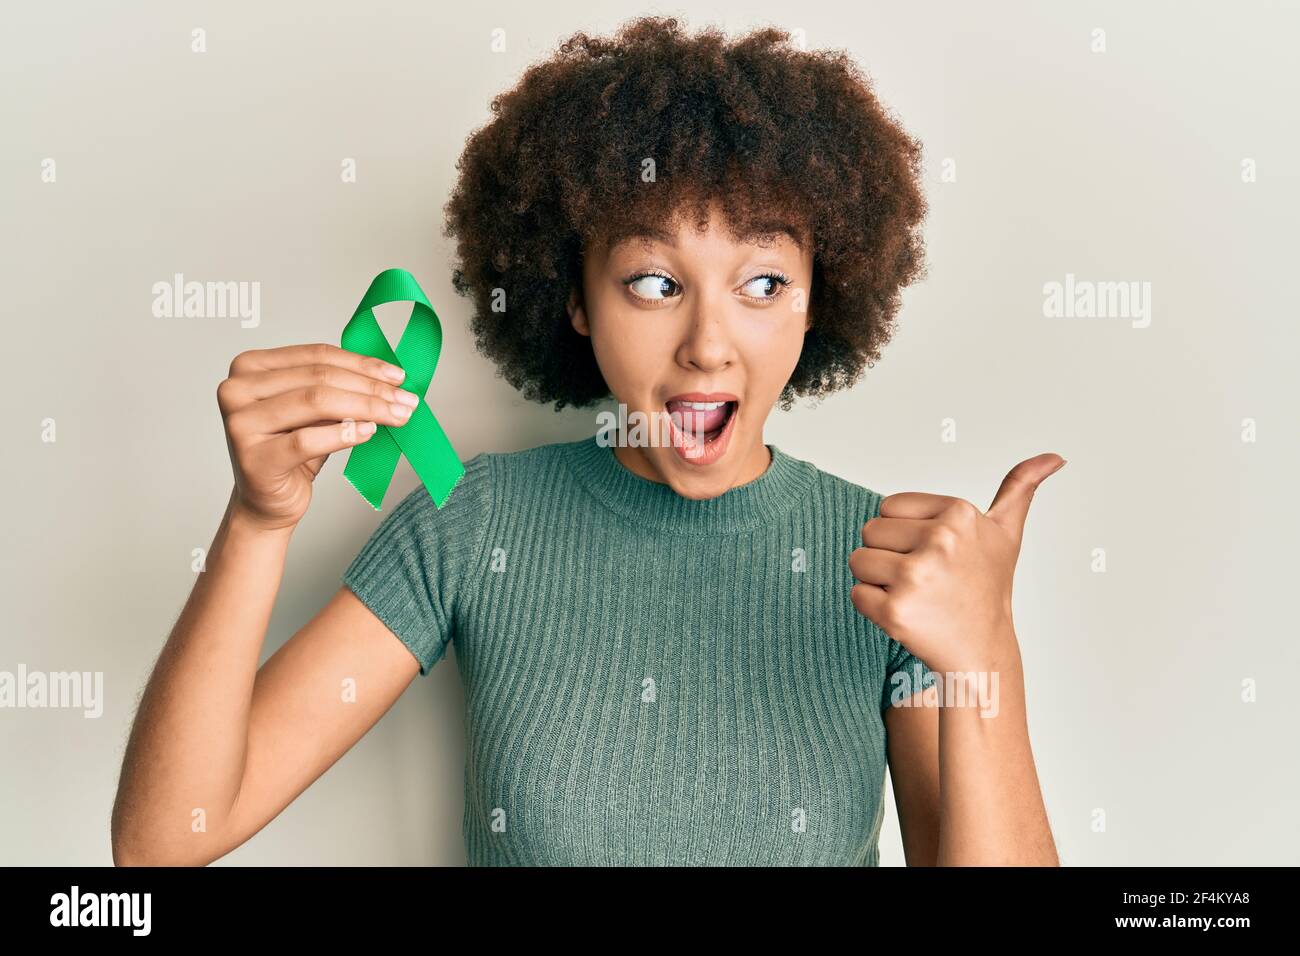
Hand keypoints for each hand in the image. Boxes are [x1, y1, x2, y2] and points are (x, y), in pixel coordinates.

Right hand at [217, 343, 416, 531]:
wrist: (266, 502)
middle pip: (320, 378)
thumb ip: (338, 387)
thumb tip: (389, 377)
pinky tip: (369, 433)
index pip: (317, 355)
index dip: (363, 364)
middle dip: (371, 388)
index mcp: (250, 366)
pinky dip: (344, 434)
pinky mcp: (253, 458)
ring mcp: (240, 424)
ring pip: (316, 402)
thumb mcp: (313, 411)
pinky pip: (308, 440)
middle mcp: (236, 389)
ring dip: (366, 408)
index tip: (398, 376)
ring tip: (397, 416)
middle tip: (406, 400)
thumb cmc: (290, 451)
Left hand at [848, 454, 1065, 673]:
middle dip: (889, 555)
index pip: (889, 506)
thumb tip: (1055, 456)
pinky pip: (856, 594)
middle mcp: (941, 541)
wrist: (983, 650)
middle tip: (924, 578)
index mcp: (959, 513)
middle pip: (870, 531)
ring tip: (915, 595)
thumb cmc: (987, 587)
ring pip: (859, 561)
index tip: (934, 553)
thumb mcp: (1006, 533)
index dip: (903, 531)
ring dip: (877, 580)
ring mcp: (917, 577)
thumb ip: (1020, 488)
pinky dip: (873, 607)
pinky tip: (907, 615)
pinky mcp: (895, 611)